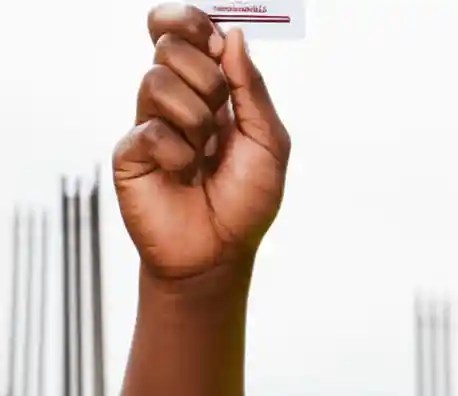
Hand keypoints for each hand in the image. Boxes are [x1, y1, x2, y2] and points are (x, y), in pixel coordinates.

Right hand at [113, 3, 290, 282]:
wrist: (221, 253)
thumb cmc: (246, 201)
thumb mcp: (268, 143)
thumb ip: (252, 89)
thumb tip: (234, 37)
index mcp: (209, 90)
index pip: (185, 33)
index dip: (190, 22)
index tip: (212, 36)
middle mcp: (175, 100)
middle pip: (169, 46)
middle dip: (205, 77)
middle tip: (219, 117)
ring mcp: (149, 123)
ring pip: (157, 82)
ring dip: (196, 120)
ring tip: (204, 156)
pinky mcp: (129, 152)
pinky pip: (150, 129)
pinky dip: (178, 154)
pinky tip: (184, 175)